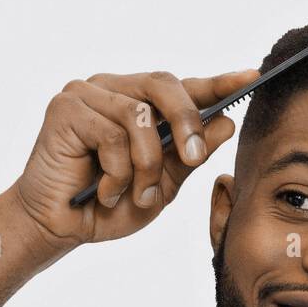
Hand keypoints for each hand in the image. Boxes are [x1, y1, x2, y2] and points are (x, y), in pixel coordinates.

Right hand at [11, 68, 257, 246]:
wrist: (57, 229)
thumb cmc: (106, 207)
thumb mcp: (161, 186)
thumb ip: (189, 157)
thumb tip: (225, 123)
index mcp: (137, 103)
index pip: (182, 86)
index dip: (216, 82)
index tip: (250, 76)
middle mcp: (112, 89)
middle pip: (164, 85)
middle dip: (186, 123)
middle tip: (193, 157)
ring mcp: (87, 94)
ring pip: (139, 116)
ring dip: (145, 165)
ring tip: (134, 195)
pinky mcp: (65, 108)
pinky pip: (111, 134)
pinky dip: (117, 172)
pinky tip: (105, 192)